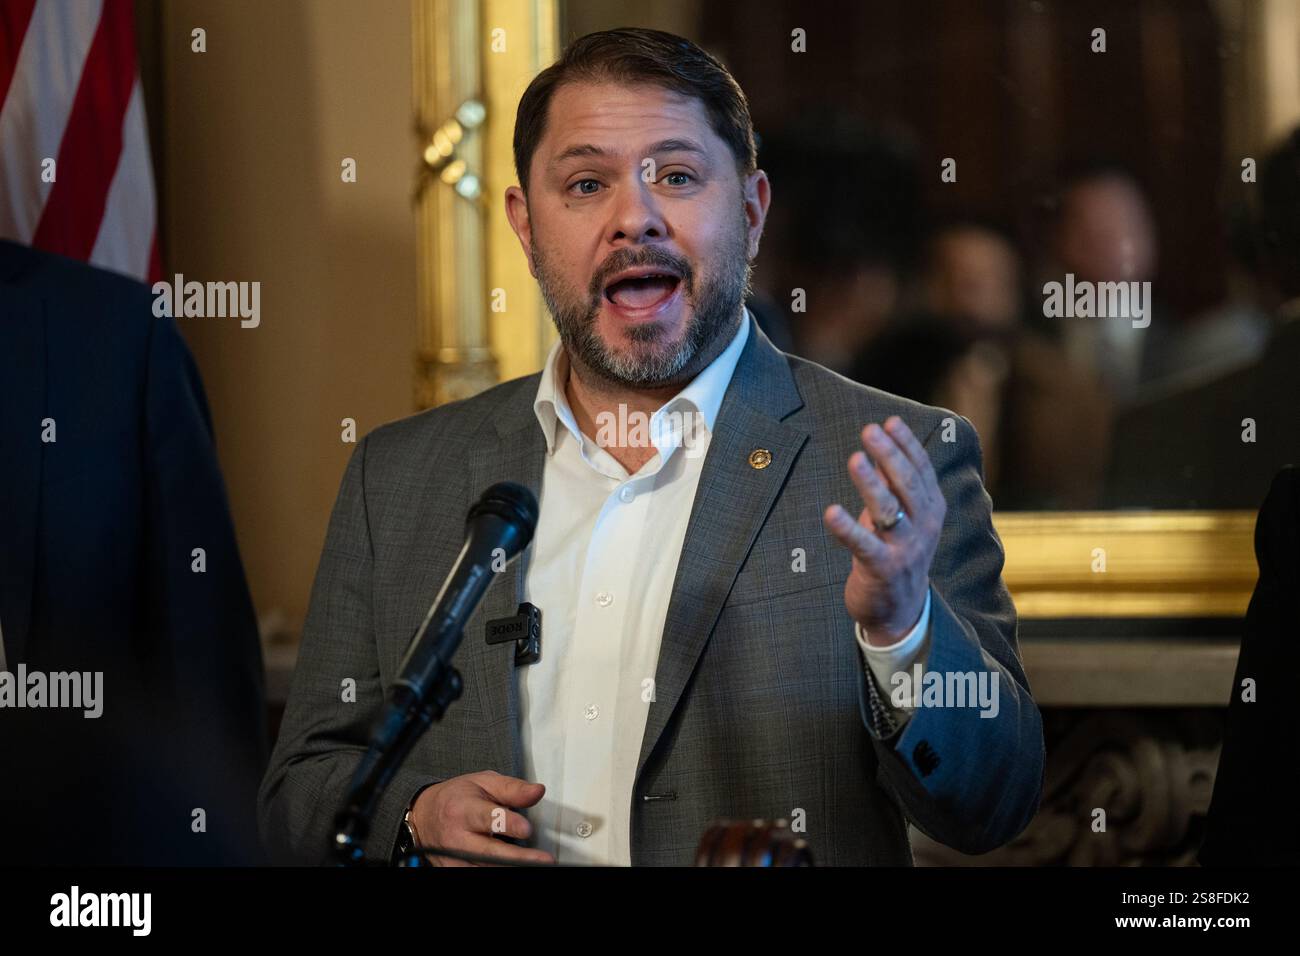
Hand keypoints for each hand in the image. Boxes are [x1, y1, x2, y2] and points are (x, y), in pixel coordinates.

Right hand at [408, 770, 555, 866]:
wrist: (425, 816)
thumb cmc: (457, 797)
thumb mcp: (484, 783)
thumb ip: (512, 789)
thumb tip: (538, 791)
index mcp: (463, 808)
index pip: (487, 817)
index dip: (507, 823)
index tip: (527, 829)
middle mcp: (457, 837)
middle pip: (488, 852)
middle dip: (517, 857)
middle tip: (543, 859)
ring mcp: (455, 858)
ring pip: (485, 868)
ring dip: (511, 867)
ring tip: (535, 865)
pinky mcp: (454, 870)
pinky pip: (478, 873)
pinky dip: (497, 871)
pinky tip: (515, 867)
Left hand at [823, 416, 945, 644]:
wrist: (900, 611)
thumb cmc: (896, 554)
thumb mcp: (904, 519)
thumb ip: (896, 488)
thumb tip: (881, 447)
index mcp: (931, 510)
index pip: (921, 471)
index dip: (907, 445)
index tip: (890, 421)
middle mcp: (922, 526)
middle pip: (906, 484)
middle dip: (888, 455)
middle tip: (869, 431)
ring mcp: (904, 548)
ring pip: (888, 510)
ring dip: (872, 483)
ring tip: (856, 459)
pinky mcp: (882, 568)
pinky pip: (863, 544)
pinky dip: (846, 528)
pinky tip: (830, 512)